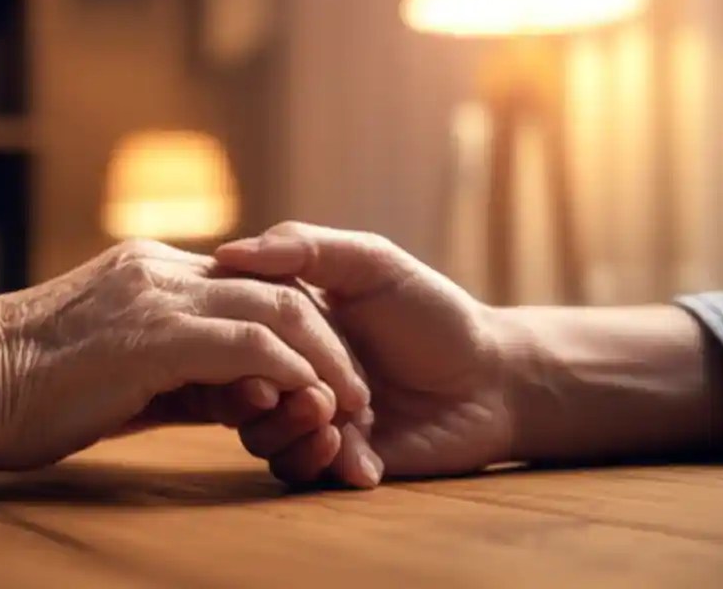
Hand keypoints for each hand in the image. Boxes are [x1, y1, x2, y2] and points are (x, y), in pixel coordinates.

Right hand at [0, 239, 369, 470]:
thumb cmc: (25, 390)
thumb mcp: (112, 366)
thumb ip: (175, 366)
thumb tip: (233, 394)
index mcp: (149, 270)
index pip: (249, 283)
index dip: (297, 326)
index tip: (325, 371)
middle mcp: (159, 268)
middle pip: (277, 287)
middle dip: (328, 339)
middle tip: (357, 387)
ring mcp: (156, 296)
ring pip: (276, 309)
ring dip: (323, 358)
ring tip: (351, 402)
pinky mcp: (152, 335)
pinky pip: (248, 344)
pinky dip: (289, 372)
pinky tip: (308, 402)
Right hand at [217, 222, 514, 484]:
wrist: (495, 377)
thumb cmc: (433, 311)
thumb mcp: (370, 262)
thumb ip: (303, 249)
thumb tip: (227, 252)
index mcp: (288, 326)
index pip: (231, 335)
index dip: (230, 344)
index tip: (249, 347)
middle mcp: (294, 374)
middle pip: (239, 394)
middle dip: (261, 397)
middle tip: (307, 392)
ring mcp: (315, 419)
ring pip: (262, 439)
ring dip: (289, 434)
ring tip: (332, 422)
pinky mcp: (342, 461)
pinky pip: (305, 473)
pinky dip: (323, 464)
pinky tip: (358, 455)